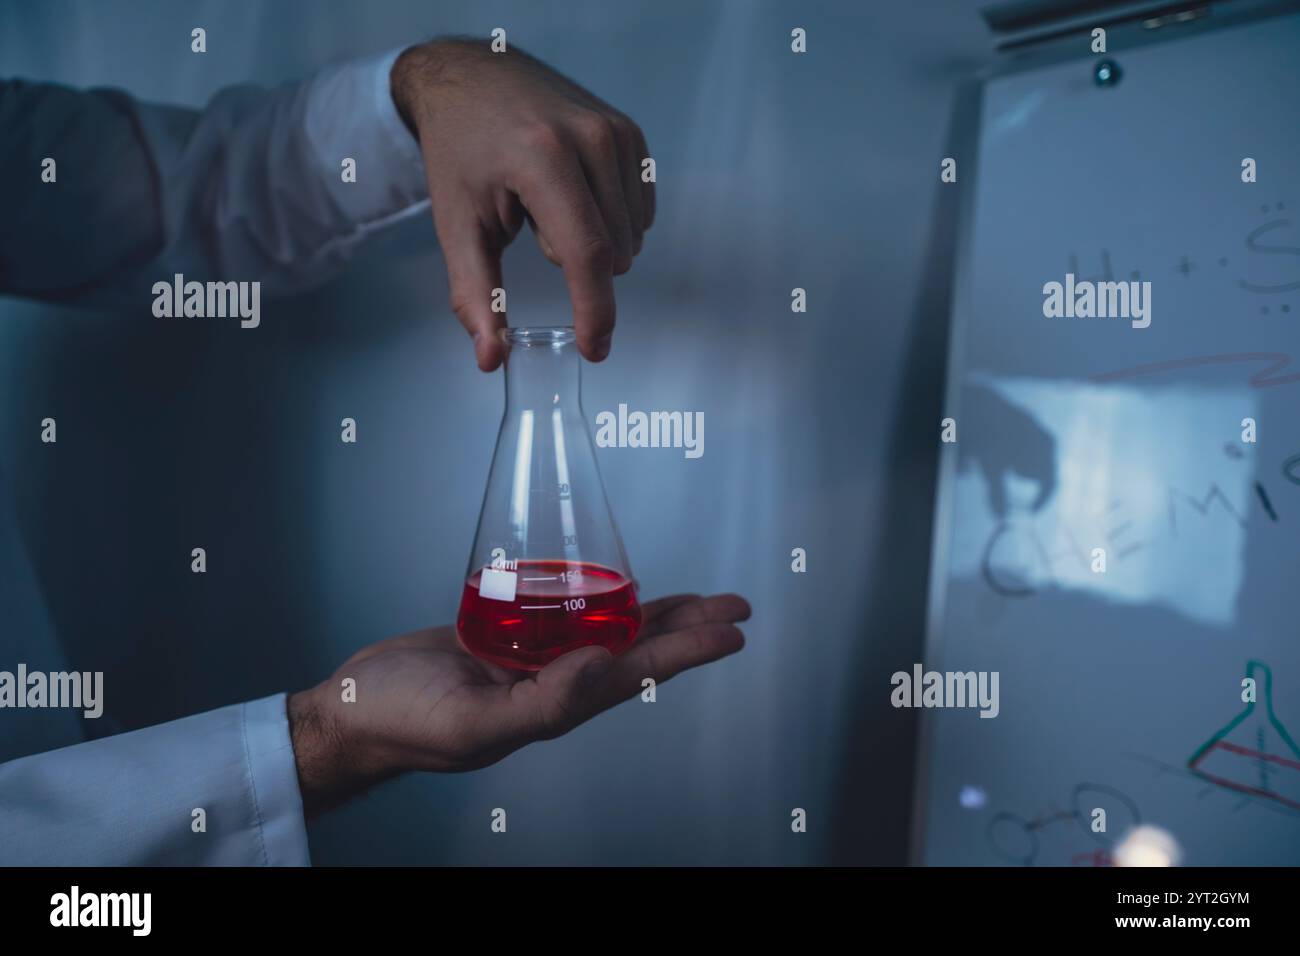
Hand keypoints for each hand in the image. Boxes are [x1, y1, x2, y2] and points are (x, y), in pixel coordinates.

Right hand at [288, 593, 747, 816]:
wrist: (348, 712)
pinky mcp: (502, 635)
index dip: (690, 650)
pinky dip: (593, 599)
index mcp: (555, 705)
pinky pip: (561, 614)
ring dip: (653, 612)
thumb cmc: (403, 724)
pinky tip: (609, 586)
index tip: (734, 630)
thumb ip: (542, 704)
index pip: (639, 673)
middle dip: (688, 626)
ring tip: (696, 597)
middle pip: (636, 649)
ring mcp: (528, 659)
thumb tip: (603, 667)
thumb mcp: (473, 724)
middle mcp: (551, 681)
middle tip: (734, 603)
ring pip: (605, 630)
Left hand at [390, 37, 654, 370]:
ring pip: (630, 239)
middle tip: (529, 220)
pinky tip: (575, 193)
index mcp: (542, 158)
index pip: (586, 253)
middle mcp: (589, 139)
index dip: (594, 311)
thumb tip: (493, 359)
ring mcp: (616, 133)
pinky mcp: (632, 134)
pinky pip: (640, 214)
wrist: (472, 79)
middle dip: (573, 261)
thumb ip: (477, 296)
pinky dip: (610, 221)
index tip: (594, 349)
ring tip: (549, 201)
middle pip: (611, 254)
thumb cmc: (460, 152)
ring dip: (592, 241)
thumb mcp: (457, 225)